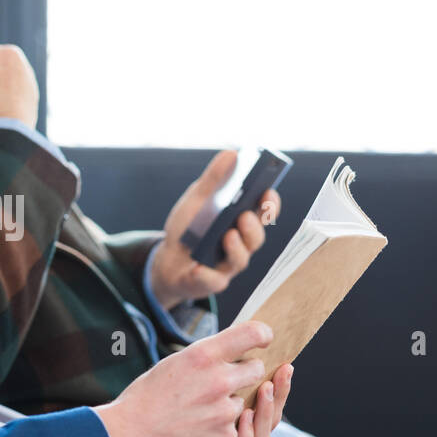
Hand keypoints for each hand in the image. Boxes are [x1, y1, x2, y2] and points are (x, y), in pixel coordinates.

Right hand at [94, 321, 293, 436]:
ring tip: (198, 412)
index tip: (264, 338)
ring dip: (231, 406)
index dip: (262, 334)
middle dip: (246, 374)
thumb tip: (235, 353)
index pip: (252, 333)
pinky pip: (238, 429)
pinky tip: (198, 430)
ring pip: (246, 402)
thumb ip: (206, 358)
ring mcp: (225, 412)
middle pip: (256, 368)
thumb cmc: (144, 401)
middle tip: (225, 381)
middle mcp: (218, 380)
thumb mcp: (172, 365)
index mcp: (202, 355)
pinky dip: (224, 430)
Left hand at [149, 150, 281, 308]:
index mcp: (241, 222)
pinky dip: (206, 275)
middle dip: (254, 226)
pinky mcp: (209, 282)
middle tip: (245, 215)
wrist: (167, 259)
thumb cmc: (190, 228)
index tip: (268, 191)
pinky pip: (213, 281)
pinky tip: (197, 267)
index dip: (269, 204)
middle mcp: (241, 245)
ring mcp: (227, 265)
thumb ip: (214, 179)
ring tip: (228, 234)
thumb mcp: (198, 200)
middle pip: (256, 238)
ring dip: (236, 248)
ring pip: (240, 260)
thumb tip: (231, 154)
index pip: (264, 213)